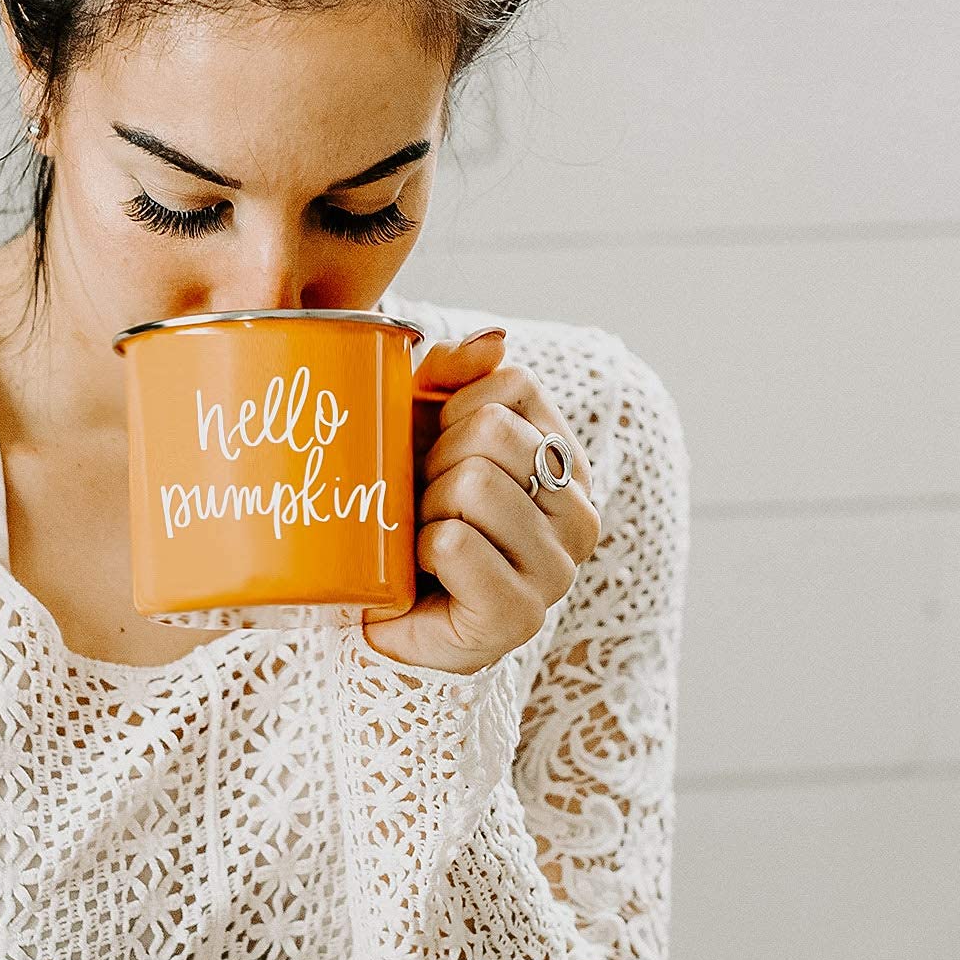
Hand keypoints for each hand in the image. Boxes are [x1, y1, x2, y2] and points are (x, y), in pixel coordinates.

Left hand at [359, 327, 600, 675]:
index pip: (514, 383)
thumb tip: (493, 340)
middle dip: (433, 458)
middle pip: (490, 431)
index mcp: (566, 461)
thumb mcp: (424, 426)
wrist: (379, 606)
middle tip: (424, 497)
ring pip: (473, 484)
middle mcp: (580, 515)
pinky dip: (418, 548)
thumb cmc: (411, 508)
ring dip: (422, 506)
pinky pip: (453, 543)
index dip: (453, 404)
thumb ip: (453, 373)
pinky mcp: (517, 618)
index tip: (438, 443)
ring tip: (423, 532)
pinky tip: (423, 569)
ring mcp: (556, 571)